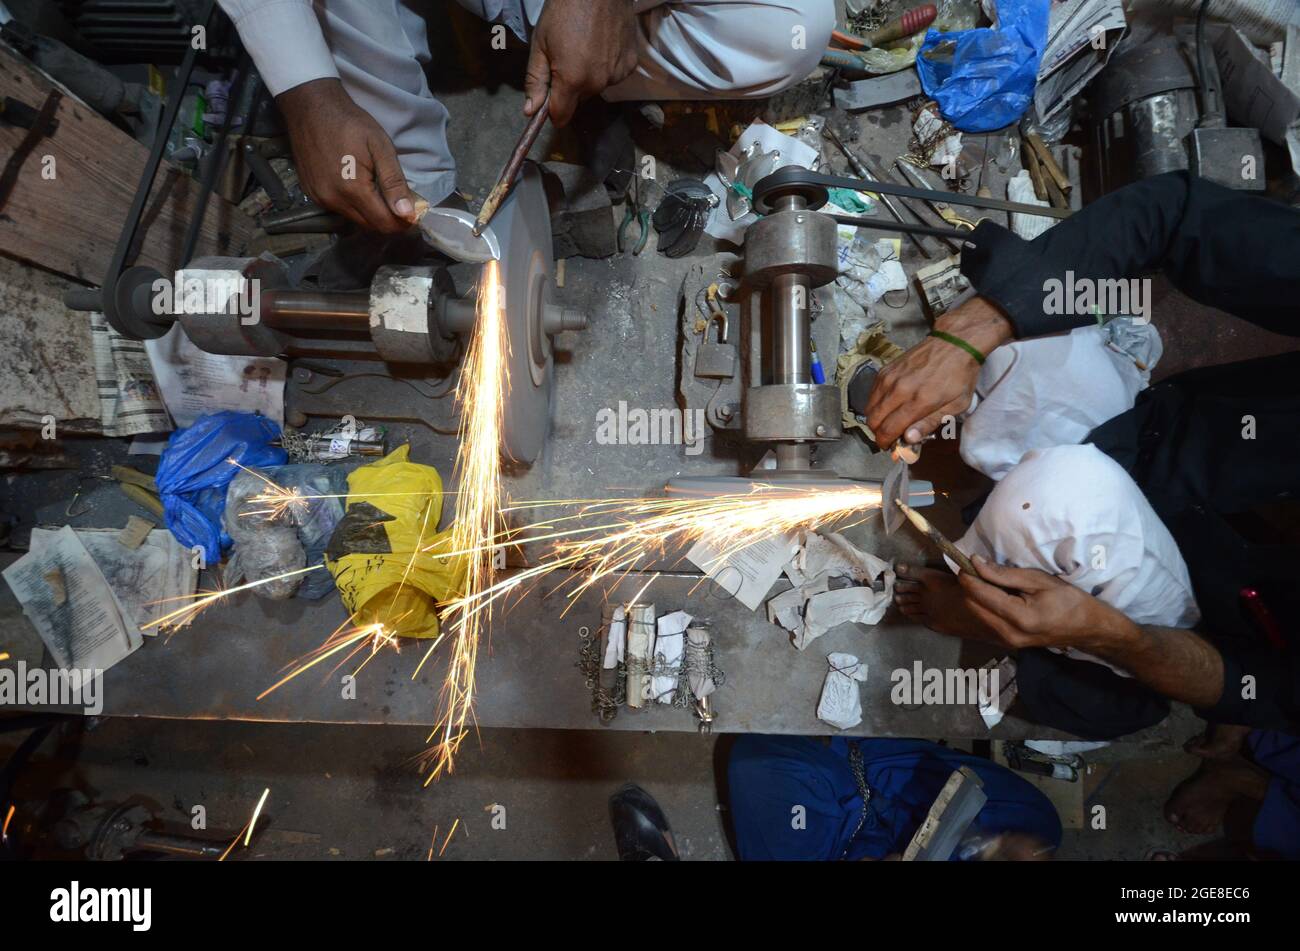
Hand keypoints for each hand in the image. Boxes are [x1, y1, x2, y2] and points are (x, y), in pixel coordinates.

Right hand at [276, 78, 417, 232]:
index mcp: (352, 190)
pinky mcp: (312, 194)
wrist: (311, 107)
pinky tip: (358, 186)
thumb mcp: (380, 147)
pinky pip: (340, 210)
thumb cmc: (350, 123)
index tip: (413, 211)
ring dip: (371, 212)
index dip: (402, 222)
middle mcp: (333, 200)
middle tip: (399, 200)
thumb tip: (407, 213)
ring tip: (379, 190)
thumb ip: (394, 182)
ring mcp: (320, 198)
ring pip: (355, 219)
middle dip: (388, 219)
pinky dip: (354, 205)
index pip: (384, 224)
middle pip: (370, 225)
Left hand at [524, 0, 638, 126]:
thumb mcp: (540, 44)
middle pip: (578, 100)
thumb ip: (535, 80)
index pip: (561, 116)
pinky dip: (606, 65)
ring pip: (596, 87)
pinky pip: (612, 75)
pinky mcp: (629, 64)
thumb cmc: (564, 10)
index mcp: (572, 80)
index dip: (552, 110)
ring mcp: (616, 74)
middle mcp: (597, 83)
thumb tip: (531, 111)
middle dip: (569, 87)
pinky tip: (601, 44)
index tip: (548, 97)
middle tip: (565, 57)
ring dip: (588, 76)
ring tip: (585, 46)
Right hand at [864, 296, 1013, 447]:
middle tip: (889, 436)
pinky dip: (876, 404)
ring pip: (869, 408)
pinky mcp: (885, 370)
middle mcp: (898, 390)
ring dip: (876, 419)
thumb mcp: (955, 405)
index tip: (890, 447)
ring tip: (889, 421)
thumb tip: (908, 439)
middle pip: (873, 421)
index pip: (888, 429)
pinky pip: (871, 394)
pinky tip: (889, 405)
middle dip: (878, 433)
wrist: (953, 343)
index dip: (885, 443)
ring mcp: (888, 378)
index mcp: (918, 401)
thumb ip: (929, 423)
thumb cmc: (959, 376)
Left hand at [956, 556, 1139, 652]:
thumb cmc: (1068, 600)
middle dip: (969, 585)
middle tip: (975, 567)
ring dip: (976, 594)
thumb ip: (1004, 575)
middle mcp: (1008, 634)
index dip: (968, 576)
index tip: (965, 560)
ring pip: (978, 613)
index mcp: (1018, 618)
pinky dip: (985, 604)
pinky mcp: (1009, 642)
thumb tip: (976, 564)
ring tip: (985, 577)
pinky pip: (987, 619)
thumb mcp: (1038, 580)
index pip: (981, 595)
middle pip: (973, 606)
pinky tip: (995, 591)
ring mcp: (1008, 641)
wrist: (1088, 628)